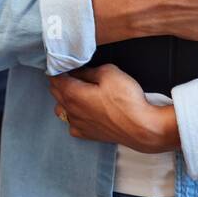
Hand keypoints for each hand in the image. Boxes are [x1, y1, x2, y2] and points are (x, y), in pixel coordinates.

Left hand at [49, 64, 179, 152]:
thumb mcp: (109, 73)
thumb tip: (78, 70)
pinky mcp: (87, 135)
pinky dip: (73, 115)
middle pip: (56, 92)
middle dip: (60, 80)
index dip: (57, 68)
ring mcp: (78, 125)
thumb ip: (89, 70)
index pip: (55, 78)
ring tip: (78, 90)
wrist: (142, 129)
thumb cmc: (127, 100)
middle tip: (71, 71)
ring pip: (61, 109)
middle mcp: (71, 111)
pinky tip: (84, 110)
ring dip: (64, 98)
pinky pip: (71, 123)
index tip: (63, 61)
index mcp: (73, 94)